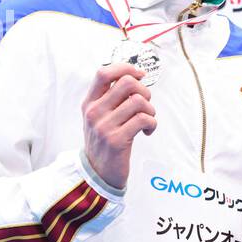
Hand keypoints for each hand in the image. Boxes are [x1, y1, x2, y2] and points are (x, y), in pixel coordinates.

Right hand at [82, 63, 156, 190]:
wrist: (97, 173)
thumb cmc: (104, 142)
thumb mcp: (99, 117)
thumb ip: (110, 98)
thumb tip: (134, 76)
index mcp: (89, 103)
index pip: (104, 73)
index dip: (125, 68)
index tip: (140, 74)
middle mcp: (94, 112)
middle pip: (127, 83)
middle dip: (144, 91)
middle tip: (145, 105)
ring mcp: (104, 126)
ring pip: (138, 101)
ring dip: (150, 110)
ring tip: (146, 121)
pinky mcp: (117, 140)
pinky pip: (144, 120)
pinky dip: (152, 124)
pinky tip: (146, 132)